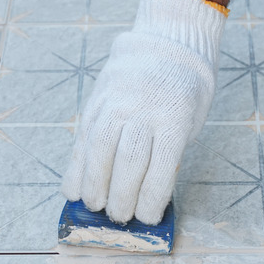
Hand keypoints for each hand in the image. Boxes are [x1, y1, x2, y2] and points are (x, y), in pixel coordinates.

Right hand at [61, 0, 225, 224]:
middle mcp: (142, 108)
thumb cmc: (185, 92)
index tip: (147, 218)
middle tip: (118, 217)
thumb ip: (168, 154)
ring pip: (99, 148)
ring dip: (94, 184)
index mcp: (173, 116)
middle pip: (128, 160)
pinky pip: (82, 137)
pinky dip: (76, 166)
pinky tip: (74, 188)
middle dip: (121, 196)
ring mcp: (115, 102)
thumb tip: (144, 197)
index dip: (152, 198)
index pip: (160, 166)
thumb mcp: (189, 121)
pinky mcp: (96, 100)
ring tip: (94, 205)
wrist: (168, 45)